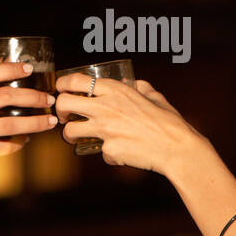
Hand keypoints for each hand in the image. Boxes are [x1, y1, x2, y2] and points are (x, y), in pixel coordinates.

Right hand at [0, 61, 57, 170]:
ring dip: (34, 123)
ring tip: (50, 121)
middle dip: (31, 97)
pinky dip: (19, 143)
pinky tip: (28, 138)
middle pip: (3, 98)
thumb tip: (6, 59)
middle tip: (49, 99)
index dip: (7, 69)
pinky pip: (3, 147)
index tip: (29, 68)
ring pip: (8, 125)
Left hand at [53, 75, 198, 174]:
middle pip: (63, 104)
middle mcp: (106, 107)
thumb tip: (135, 82)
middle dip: (59, 110)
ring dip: (70, 135)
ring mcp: (105, 130)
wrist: (177, 147)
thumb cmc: (169, 122)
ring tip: (77, 138)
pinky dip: (109, 153)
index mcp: (116, 90)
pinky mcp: (109, 150)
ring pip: (69, 131)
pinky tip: (121, 152)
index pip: (76, 81)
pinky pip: (100, 152)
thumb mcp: (155, 97)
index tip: (61, 89)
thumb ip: (142, 87)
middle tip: (64, 116)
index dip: (63, 84)